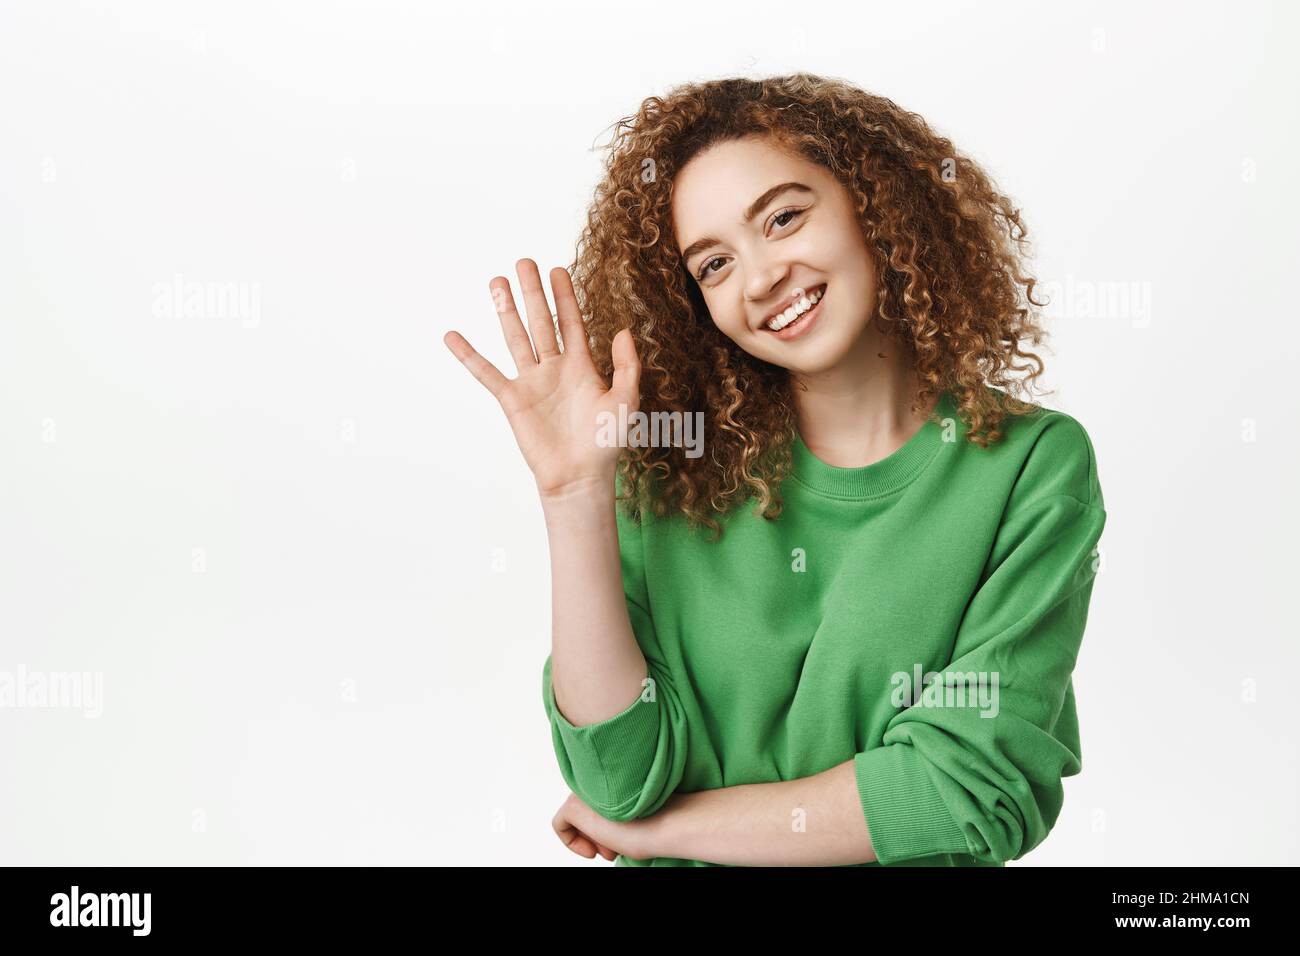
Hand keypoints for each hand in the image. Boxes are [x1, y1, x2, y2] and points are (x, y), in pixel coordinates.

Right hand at [444, 259, 640, 499]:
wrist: (579, 477)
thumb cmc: (605, 444)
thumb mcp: (626, 401)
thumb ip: (626, 366)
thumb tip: (622, 330)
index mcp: (581, 366)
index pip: (571, 322)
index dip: (565, 297)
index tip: (557, 269)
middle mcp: (554, 368)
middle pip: (540, 322)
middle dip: (533, 293)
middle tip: (524, 262)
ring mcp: (531, 382)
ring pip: (515, 338)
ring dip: (505, 310)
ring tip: (496, 282)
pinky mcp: (512, 400)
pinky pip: (486, 373)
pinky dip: (469, 355)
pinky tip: (452, 336)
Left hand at [552, 792, 654, 862]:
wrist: (664, 823)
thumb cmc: (655, 824)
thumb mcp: (628, 817)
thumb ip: (611, 813)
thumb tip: (601, 827)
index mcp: (609, 781)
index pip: (595, 807)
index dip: (604, 831)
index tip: (618, 842)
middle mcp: (594, 783)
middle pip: (585, 815)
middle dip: (599, 837)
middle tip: (615, 848)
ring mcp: (583, 791)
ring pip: (576, 821)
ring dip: (591, 840)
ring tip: (612, 848)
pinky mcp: (572, 805)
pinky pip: (560, 825)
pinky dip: (571, 843)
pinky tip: (591, 851)